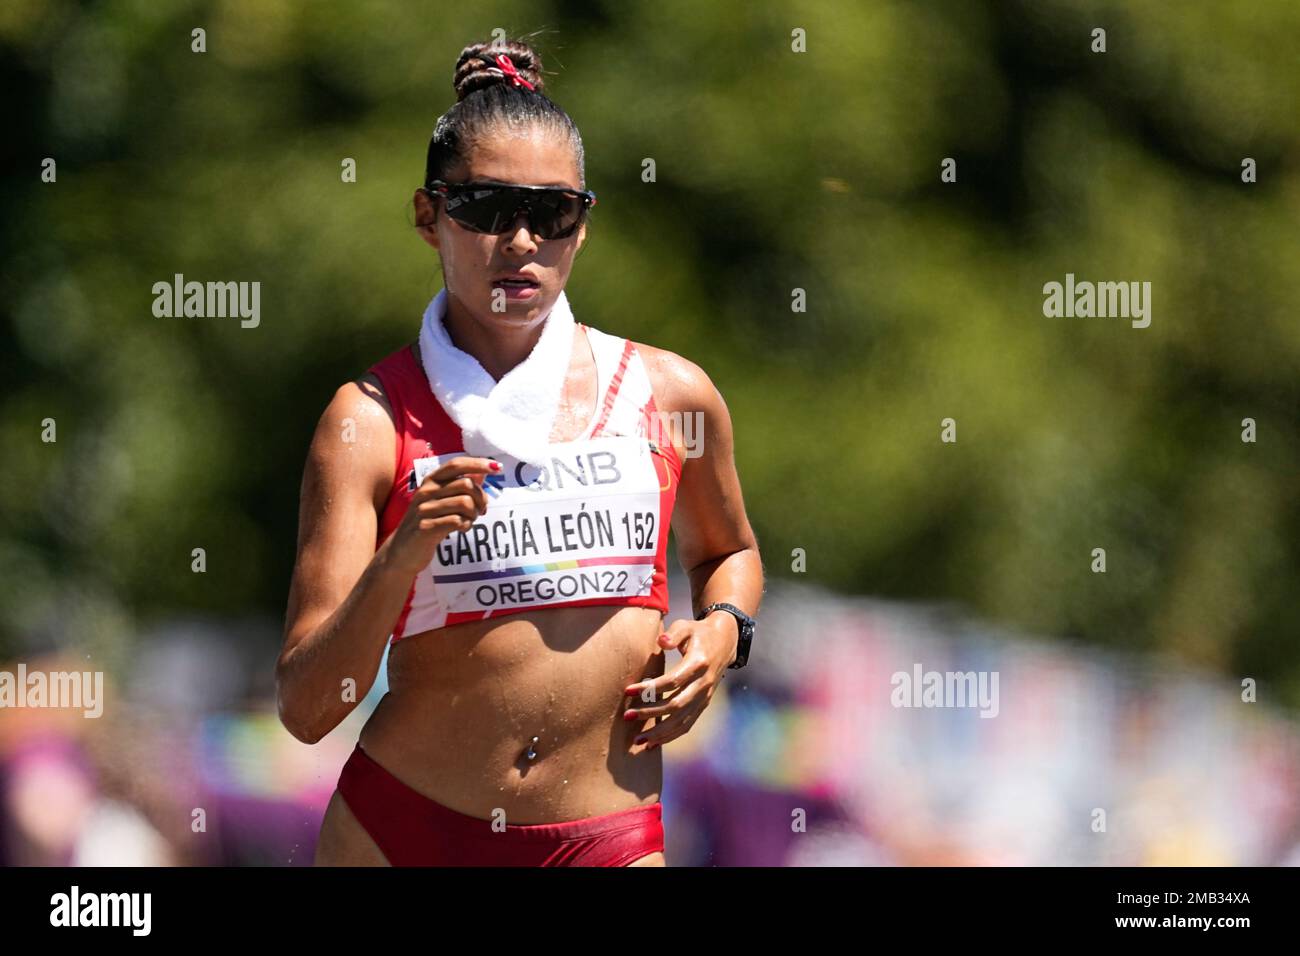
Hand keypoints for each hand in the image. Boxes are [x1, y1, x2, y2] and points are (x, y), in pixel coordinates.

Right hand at [381, 456, 499, 575]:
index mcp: (430, 481)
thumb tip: (482, 471)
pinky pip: (457, 521)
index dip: (478, 463)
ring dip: (474, 514)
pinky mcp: (426, 527)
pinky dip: (466, 525)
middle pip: (466, 484)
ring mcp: (425, 509)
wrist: (402, 552)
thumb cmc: (427, 523)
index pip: (456, 464)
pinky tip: (462, 529)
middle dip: (481, 498)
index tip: (497, 468)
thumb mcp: (441, 500)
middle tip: (481, 510)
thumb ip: (459, 485)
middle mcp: (426, 491)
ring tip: (469, 521)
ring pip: (465, 503)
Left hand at [622, 611, 738, 749]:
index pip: (672, 681)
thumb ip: (673, 634)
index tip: (629, 690)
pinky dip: (670, 736)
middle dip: (651, 713)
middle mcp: (704, 684)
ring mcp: (705, 697)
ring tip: (638, 740)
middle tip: (627, 715)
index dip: (651, 688)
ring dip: (659, 732)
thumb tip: (661, 641)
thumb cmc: (698, 633)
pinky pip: (687, 725)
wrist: (724, 642)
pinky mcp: (703, 704)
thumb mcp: (686, 626)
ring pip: (682, 720)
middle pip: (676, 705)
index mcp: (699, 663)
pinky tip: (653, 743)